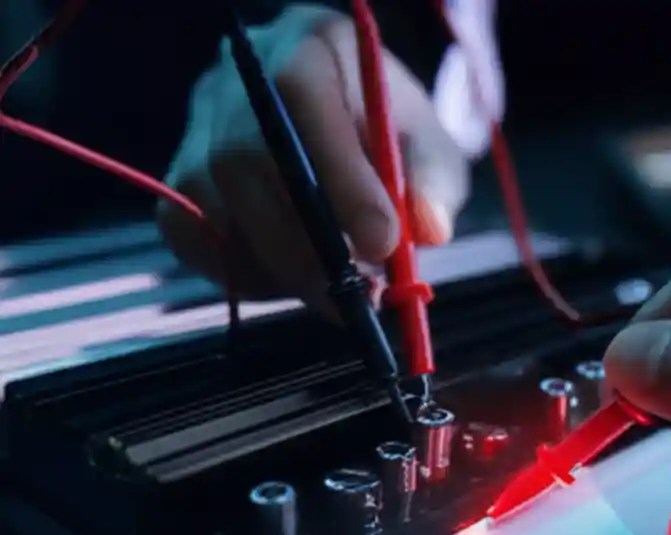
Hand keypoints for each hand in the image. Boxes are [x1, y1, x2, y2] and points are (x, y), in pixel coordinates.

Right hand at [158, 4, 468, 315]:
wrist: (342, 118)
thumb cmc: (387, 129)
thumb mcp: (428, 141)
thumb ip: (432, 179)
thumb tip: (430, 229)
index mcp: (308, 47)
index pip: (305, 102)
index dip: (342, 180)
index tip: (383, 244)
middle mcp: (238, 81)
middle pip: (245, 160)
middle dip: (306, 244)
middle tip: (356, 295)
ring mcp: (199, 127)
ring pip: (215, 205)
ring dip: (279, 266)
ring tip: (335, 291)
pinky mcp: (181, 178)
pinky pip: (191, 234)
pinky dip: (243, 272)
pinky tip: (291, 280)